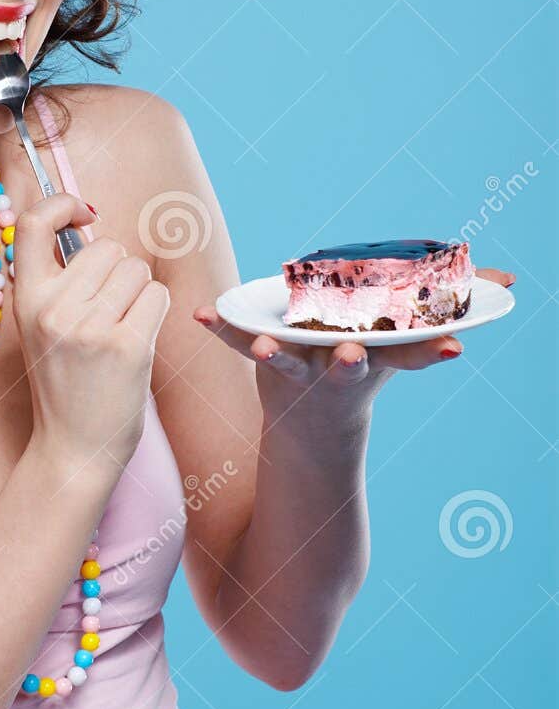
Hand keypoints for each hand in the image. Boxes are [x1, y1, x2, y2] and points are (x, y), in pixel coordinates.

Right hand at [14, 193, 169, 474]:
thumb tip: (87, 224)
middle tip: (106, 313)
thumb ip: (57, 280)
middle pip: (108, 248)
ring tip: (120, 330)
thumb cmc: (64, 385)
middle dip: (117, 272)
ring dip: (138, 293)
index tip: (84, 216)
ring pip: (136, 270)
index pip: (31, 222)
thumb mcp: (41, 327)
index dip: (61, 203)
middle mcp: (52, 309)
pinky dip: (154, 312)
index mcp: (25, 300)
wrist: (73, 451)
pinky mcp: (125, 346)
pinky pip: (156, 295)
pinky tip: (137, 340)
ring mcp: (89, 328)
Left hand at [193, 268, 514, 415]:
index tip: (455, 347)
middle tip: (352, 355)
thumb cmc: (363, 368)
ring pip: (288, 363)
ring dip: (276, 355)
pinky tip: (199, 314)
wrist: (313, 427)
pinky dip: (221, 329)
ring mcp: (301, 371)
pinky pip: (238, 343)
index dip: (434, 350)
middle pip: (348, 366)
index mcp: (379, 358)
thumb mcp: (404, 349)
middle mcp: (340, 368)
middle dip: (350, 362)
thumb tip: (510, 281)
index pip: (411, 354)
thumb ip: (447, 317)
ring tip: (264, 346)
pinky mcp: (265, 365)